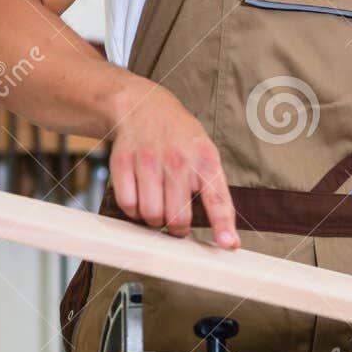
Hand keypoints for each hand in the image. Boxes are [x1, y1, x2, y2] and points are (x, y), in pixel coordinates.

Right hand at [106, 77, 238, 247]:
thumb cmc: (180, 137)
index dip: (223, 225)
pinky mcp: (123, 162)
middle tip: (176, 221)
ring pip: (151, 215)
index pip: (217, 198)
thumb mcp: (206, 154)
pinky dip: (133, 210)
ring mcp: (149, 160)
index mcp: (205, 158)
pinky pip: (128, 205)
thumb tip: (226, 238)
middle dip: (177, 228)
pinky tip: (140, 196)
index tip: (228, 245)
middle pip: (177, 218)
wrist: (143, 106)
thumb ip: (214, 191)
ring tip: (158, 204)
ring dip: (153, 220)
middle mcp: (179, 160)